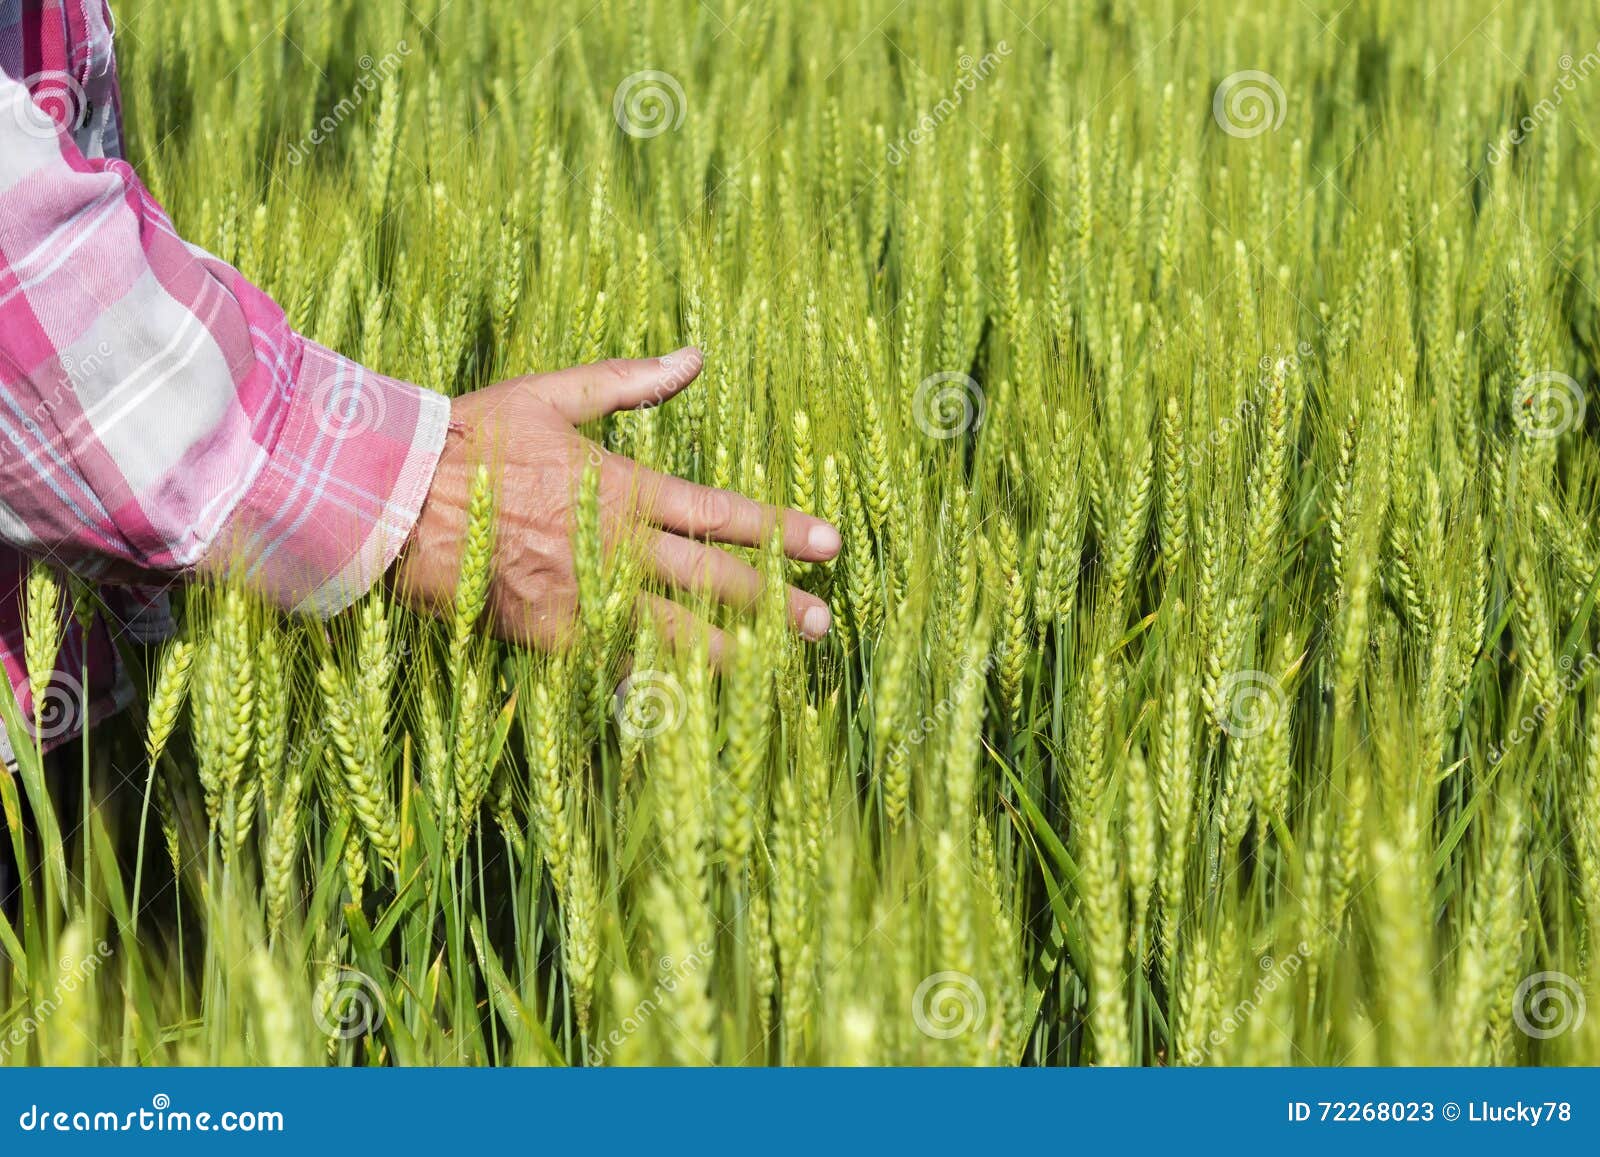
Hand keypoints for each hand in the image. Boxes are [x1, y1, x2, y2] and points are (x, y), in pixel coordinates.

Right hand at [391, 348, 839, 659]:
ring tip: (780, 664)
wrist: (392, 499)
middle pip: (713, 581)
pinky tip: (694, 698)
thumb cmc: (472, 440)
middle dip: (775, 601)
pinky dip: (657, 681)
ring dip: (734, 648)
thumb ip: (630, 382)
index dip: (780, 530)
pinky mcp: (551, 636)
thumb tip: (697, 355)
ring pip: (675, 631)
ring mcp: (584, 597)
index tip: (830, 544)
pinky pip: (616, 662)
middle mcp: (614, 547)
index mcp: (622, 488)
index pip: (722, 515)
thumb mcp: (553, 396)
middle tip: (823, 620)